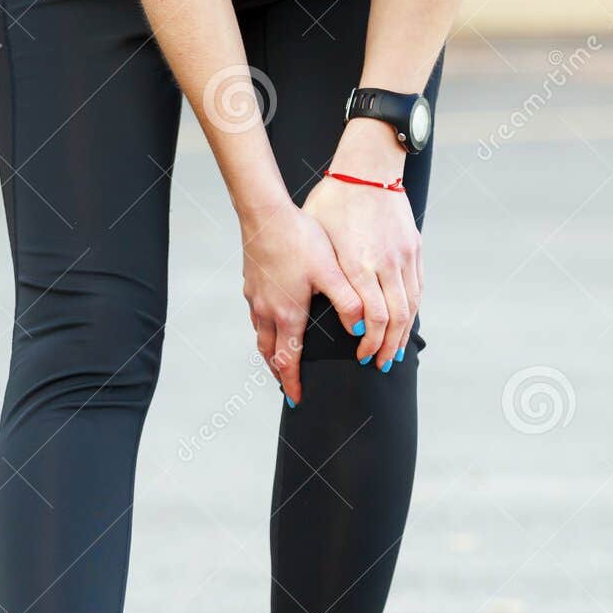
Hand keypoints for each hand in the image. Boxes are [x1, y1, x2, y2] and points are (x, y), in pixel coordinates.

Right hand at [240, 203, 362, 404]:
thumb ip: (349, 302)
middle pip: (269, 355)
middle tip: (288, 387)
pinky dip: (265, 331)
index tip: (297, 399)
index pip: (288, 362)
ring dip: (271, 353)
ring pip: (261, 336)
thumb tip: (361, 330)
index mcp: (287, 315)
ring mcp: (255, 298)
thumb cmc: (299, 239)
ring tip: (280, 361)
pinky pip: (257, 318)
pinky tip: (274, 322)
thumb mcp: (331, 271)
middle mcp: (266, 312)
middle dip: (280, 374)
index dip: (293, 384)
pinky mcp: (250, 285)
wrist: (264, 213)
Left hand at [302, 122, 420, 370]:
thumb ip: (323, 273)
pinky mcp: (414, 249)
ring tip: (394, 354)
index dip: (368, 342)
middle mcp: (384, 263)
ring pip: (411, 307)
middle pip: (395, 318)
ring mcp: (403, 256)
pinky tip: (405, 326)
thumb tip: (317, 307)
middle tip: (379, 364)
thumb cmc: (334, 201)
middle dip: (387, 347)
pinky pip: (417, 289)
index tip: (360, 355)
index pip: (371, 316)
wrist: (368, 168)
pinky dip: (412, 312)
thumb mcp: (317, 237)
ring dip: (403, 335)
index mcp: (357, 263)